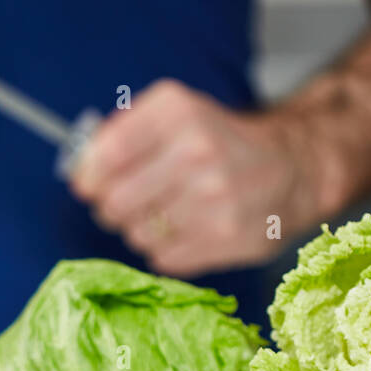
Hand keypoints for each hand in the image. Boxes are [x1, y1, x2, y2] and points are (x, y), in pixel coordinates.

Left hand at [70, 80, 322, 275]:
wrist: (291, 168)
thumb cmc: (218, 142)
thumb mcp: (174, 115)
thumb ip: (120, 135)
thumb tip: (79, 170)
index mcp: (178, 112)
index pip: (106, 155)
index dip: (89, 178)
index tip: (91, 185)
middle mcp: (197, 151)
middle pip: (114, 203)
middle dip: (113, 209)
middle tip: (131, 203)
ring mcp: (214, 198)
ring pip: (136, 234)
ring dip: (142, 230)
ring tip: (168, 214)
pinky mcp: (225, 237)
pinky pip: (162, 258)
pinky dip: (167, 250)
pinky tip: (189, 231)